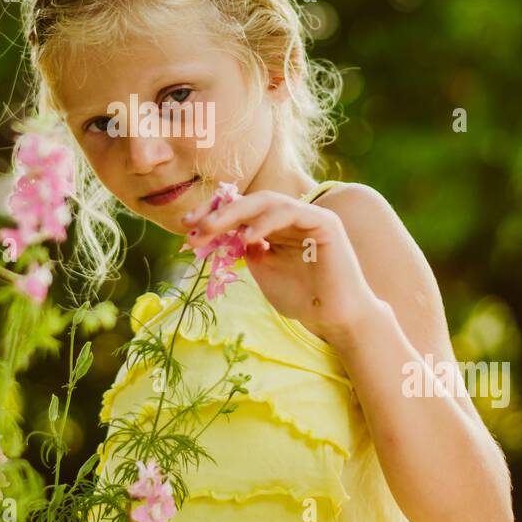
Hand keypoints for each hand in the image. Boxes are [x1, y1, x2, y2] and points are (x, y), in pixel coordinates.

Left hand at [182, 189, 375, 345]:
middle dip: (218, 212)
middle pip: (249, 202)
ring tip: (212, 229)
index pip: (240, 211)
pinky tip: (247, 237)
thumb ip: (245, 251)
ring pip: (267, 201)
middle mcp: (292, 216)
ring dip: (235, 213)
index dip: (213, 215)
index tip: (186, 228)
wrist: (336, 320)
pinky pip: (291, 212)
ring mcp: (309, 216)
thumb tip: (221, 234)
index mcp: (275, 226)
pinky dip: (266, 221)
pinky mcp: (325, 223)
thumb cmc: (302, 300)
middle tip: (192, 226)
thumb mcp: (263, 272)